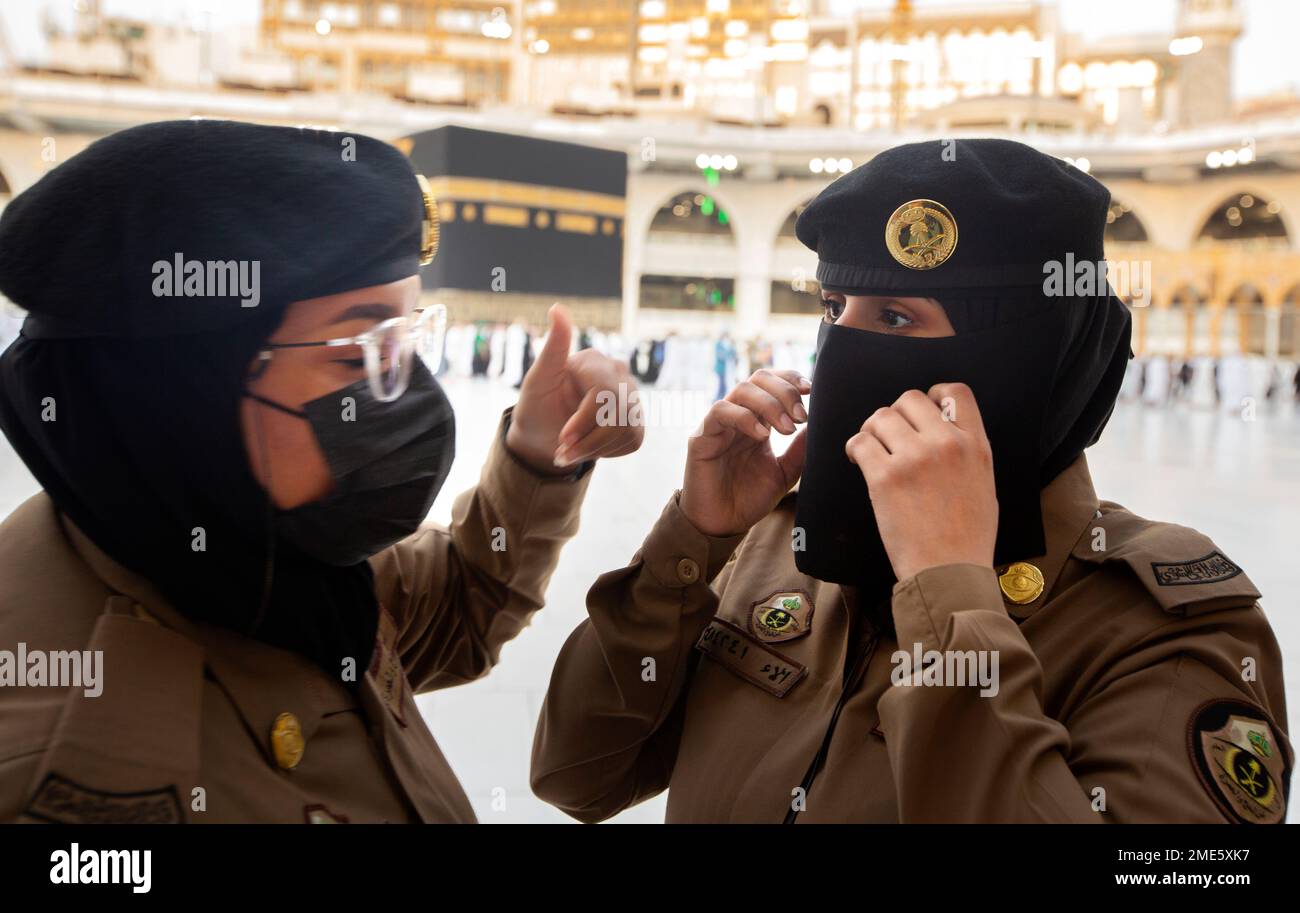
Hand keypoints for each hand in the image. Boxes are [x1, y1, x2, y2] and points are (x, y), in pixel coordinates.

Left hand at [507, 304, 643, 474]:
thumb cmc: (537, 407)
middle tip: (562, 453)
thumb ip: (553, 347)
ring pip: (626, 428)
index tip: (562, 440)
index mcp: (593, 360)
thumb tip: (557, 308)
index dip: (584, 421)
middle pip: (617, 412)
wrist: (544, 438)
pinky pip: (633, 440)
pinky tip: (588, 448)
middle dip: (588, 440)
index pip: (602, 392)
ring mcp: (631, 396)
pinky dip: (606, 452)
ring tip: (570, 453)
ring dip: (594, 449)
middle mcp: (617, 373)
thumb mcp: (537, 380)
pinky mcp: (637, 419)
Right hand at [680, 369, 810, 536]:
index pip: (773, 383)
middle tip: (800, 416)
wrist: (723, 524)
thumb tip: (820, 424)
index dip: (791, 379)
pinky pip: (720, 412)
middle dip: (785, 391)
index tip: (812, 391)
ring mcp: (719, 424)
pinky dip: (744, 417)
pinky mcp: (702, 437)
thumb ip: (800, 449)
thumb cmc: (749, 499)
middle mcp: (738, 416)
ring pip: (741, 390)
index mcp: (758, 420)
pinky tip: (761, 436)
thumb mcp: (785, 473)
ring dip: (769, 404)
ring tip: (786, 429)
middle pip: (759, 378)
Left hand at [845, 382, 996, 582]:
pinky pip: (860, 442)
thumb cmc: (967, 536)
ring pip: (881, 417)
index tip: (920, 411)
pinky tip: (857, 460)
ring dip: (872, 429)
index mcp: (975, 445)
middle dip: (895, 413)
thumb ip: (967, 451)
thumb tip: (945, 430)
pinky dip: (854, 448)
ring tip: (872, 449)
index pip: (956, 392)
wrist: (949, 571)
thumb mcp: (984, 483)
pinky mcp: (885, 477)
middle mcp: (946, 444)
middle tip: (889, 436)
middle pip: (910, 399)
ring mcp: (914, 459)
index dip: (933, 394)